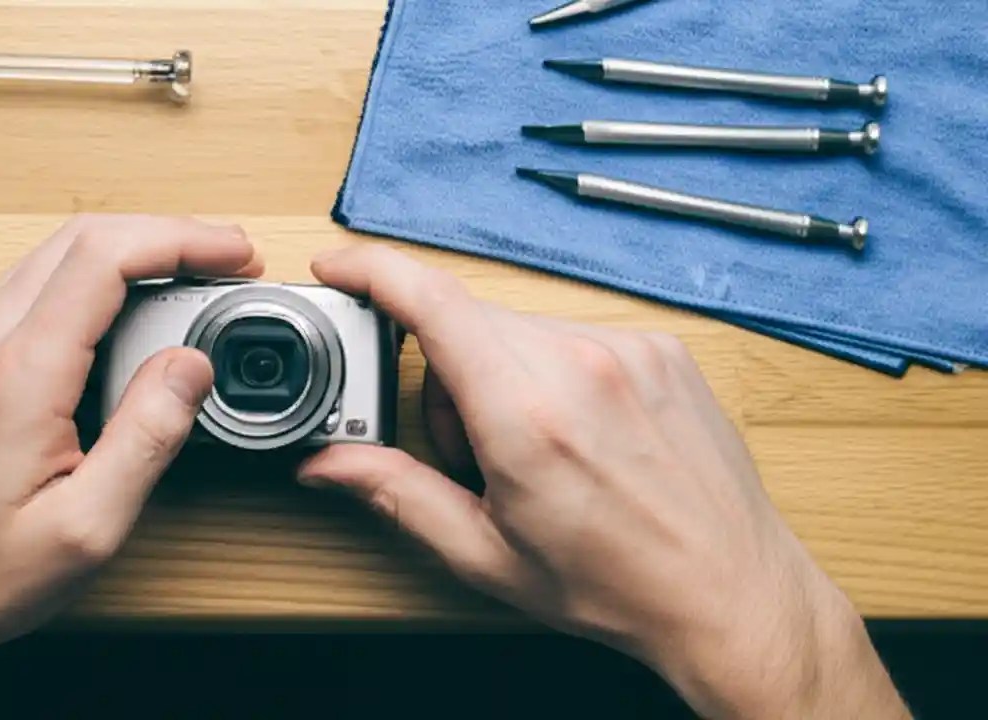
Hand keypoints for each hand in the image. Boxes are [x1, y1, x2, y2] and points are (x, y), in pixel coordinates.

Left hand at [0, 215, 262, 719]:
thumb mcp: (88, 526)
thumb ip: (147, 437)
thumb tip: (190, 365)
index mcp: (18, 376)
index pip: (105, 259)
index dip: (182, 239)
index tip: (233, 252)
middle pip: (82, 239)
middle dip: (167, 233)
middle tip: (227, 256)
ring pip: (57, 255)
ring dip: (133, 251)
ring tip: (194, 276)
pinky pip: (37, 287)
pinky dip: (98, 277)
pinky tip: (135, 306)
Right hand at [298, 246, 908, 719]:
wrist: (729, 590)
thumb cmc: (619, 583)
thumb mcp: (487, 553)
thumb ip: (396, 494)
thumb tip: (328, 464)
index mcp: (527, 416)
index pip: (430, 302)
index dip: (371, 269)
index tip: (338, 264)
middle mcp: (582, 364)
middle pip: (468, 324)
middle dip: (444, 375)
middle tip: (470, 448)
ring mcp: (629, 349)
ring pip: (519, 330)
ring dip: (500, 374)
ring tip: (536, 448)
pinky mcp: (661, 346)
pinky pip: (573, 336)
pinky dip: (552, 372)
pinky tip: (579, 431)